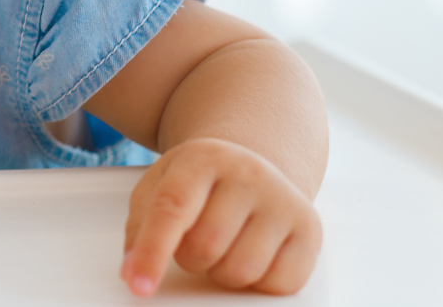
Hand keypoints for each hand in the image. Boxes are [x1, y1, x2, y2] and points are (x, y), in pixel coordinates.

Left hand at [121, 138, 321, 295]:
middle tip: (194, 239)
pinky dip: (256, 283)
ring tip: (223, 245)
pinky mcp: (310, 229)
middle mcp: (249, 173)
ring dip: (221, 273)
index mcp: (203, 158)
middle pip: (206, 246)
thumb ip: (139, 227)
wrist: (252, 163)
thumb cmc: (198, 183)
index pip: (173, 208)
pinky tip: (251, 254)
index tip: (138, 284)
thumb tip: (133, 272)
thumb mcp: (159, 186)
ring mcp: (285, 200)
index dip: (152, 251)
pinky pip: (278, 284)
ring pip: (241, 271)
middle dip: (189, 258)